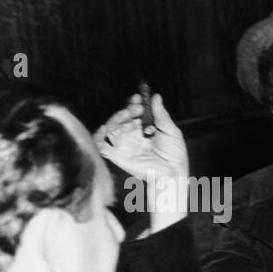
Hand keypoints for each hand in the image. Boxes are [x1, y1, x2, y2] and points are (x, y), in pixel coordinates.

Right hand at [94, 91, 189, 231]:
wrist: (171, 175)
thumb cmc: (174, 155)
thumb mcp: (171, 132)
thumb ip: (162, 115)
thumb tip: (156, 96)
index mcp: (143, 128)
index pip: (133, 111)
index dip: (134, 103)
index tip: (139, 98)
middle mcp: (131, 134)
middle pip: (121, 116)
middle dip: (127, 109)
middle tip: (137, 108)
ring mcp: (123, 144)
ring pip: (111, 126)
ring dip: (117, 117)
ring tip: (128, 115)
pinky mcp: (116, 155)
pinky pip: (101, 144)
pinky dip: (98, 135)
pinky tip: (105, 128)